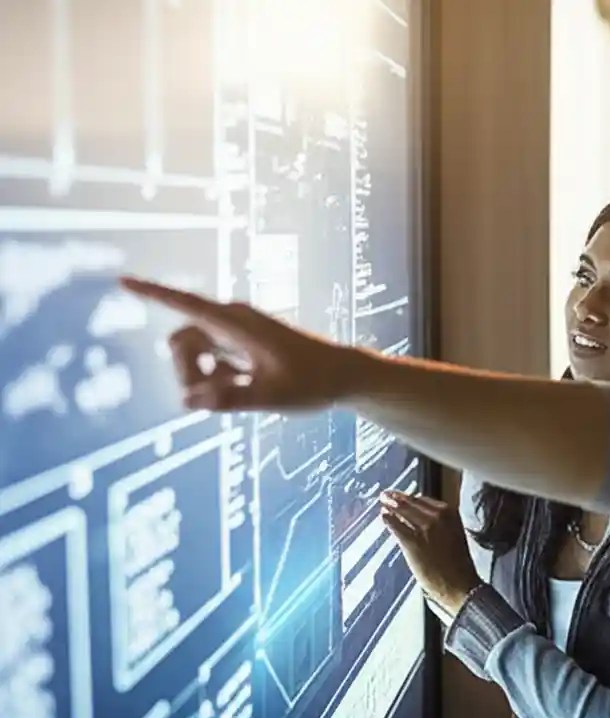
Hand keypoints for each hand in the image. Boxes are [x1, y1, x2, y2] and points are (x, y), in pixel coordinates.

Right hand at [120, 276, 366, 410]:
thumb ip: (231, 399)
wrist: (343, 376)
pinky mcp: (241, 345)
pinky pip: (210, 360)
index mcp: (238, 322)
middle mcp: (233, 320)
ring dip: (201, 378)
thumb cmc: (313, 383)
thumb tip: (190, 400)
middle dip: (185, 371)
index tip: (122, 281)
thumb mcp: (273, 397)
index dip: (153, 293)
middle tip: (211, 401)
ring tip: (235, 394)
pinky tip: (243, 388)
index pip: (187, 304)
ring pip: (194, 352)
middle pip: (182, 341)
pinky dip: (215, 378)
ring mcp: (237, 332)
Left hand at [379, 491, 480, 613]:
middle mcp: (437, 517)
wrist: (458, 584)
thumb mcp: (454, 535)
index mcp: (450, 514)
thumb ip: (441, 524)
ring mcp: (424, 528)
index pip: (425, 500)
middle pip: (412, 502)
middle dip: (397, 497)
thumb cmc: (458, 564)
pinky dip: (388, 520)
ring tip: (383, 502)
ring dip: (390, 505)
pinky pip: (396, 525)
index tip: (404, 496)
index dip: (412, 498)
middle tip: (386, 494)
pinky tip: (383, 517)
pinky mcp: (412, 541)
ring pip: (403, 511)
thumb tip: (423, 520)